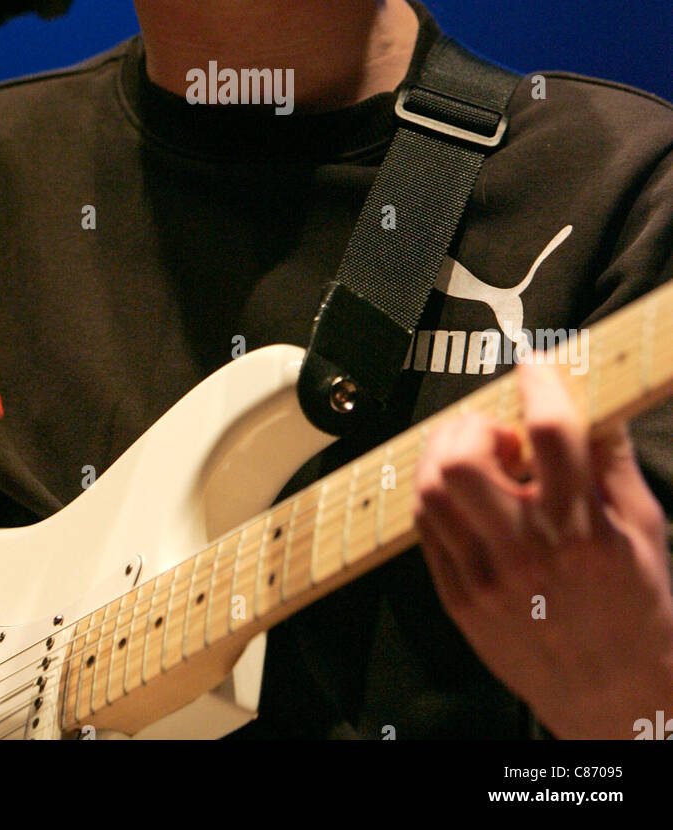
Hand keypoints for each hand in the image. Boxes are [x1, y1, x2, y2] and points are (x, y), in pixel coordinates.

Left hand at [413, 352, 672, 738]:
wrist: (619, 703)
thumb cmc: (639, 614)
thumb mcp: (644, 529)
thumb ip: (613, 461)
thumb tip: (595, 400)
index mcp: (584, 531)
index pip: (550, 433)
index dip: (538, 383)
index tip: (534, 367)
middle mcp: (530, 554)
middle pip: (463, 460)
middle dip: (474, 427)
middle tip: (499, 435)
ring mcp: (487, 581)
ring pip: (431, 492)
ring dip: (446, 458)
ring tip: (481, 465)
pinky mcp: (461, 601)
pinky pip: (425, 530)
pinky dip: (438, 498)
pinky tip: (468, 500)